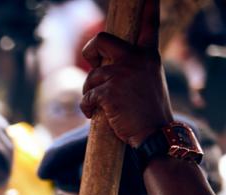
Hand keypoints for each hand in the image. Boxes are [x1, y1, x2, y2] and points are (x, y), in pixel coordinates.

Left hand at [79, 0, 172, 146]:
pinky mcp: (109, 91)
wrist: (155, 134)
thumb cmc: (147, 111)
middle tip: (94, 66)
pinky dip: (87, 109)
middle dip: (89, 52)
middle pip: (100, 40)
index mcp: (148, 55)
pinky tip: (97, 115)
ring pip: (91, 76)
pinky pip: (86, 96)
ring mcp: (122, 74)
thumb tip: (101, 66)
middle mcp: (136, 59)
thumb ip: (130, 67)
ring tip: (104, 106)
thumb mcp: (147, 79)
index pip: (149, 24)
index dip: (148, 5)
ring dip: (91, 93)